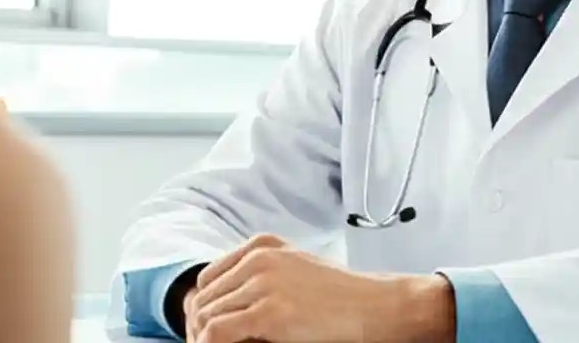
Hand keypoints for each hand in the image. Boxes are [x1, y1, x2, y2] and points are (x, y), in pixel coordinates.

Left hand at [185, 234, 454, 342]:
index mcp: (262, 245)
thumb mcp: (295, 270)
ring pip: (206, 316)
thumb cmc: (342, 296)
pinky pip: (216, 333)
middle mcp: (258, 258)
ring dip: (206, 338)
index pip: (208, 278)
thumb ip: (261, 276)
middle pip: (204, 299)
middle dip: (201, 327)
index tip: (207, 332)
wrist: (377, 307)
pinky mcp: (268, 313)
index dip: (203, 309)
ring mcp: (263, 284)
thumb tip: (220, 306)